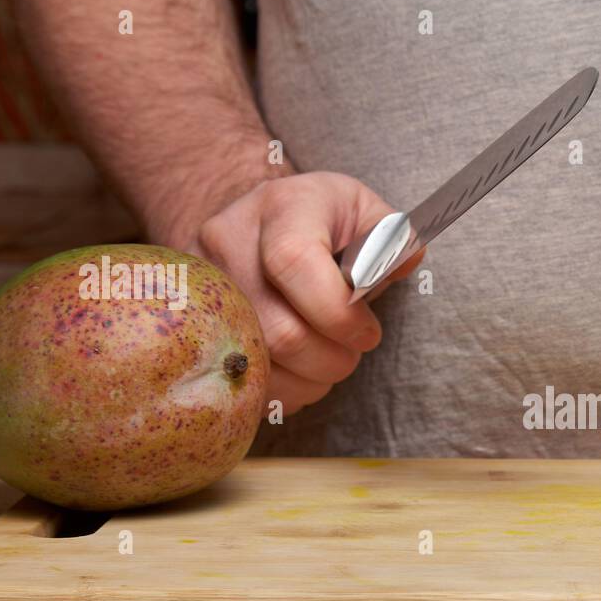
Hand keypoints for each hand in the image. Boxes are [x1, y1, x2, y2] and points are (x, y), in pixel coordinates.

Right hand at [187, 171, 421, 414]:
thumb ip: (392, 236)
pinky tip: (298, 371)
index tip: (368, 332)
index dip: (339, 313)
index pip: (294, 262)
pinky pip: (238, 385)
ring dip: (308, 382)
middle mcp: (229, 244)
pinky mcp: (193, 328)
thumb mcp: (360, 209)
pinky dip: (280, 391)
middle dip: (332, 359)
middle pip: (280, 333)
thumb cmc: (317, 220)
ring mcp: (202, 290)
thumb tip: (406, 259)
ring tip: (326, 363)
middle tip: (351, 352)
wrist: (248, 222)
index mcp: (280, 209)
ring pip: (258, 369)